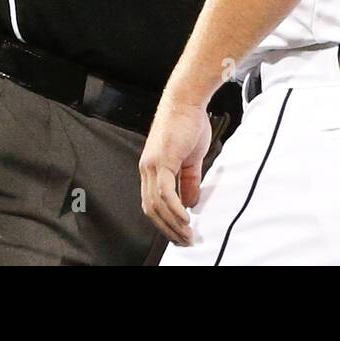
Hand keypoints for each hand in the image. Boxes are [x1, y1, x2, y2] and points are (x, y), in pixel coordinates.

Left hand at [138, 99, 211, 245]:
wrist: (186, 100)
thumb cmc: (188, 123)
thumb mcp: (191, 159)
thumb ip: (190, 181)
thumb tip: (190, 203)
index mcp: (152, 169)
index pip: (153, 203)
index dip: (164, 221)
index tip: (179, 233)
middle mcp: (147, 169)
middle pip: (152, 209)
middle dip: (168, 229)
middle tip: (184, 240)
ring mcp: (152, 165)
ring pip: (157, 204)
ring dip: (172, 223)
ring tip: (188, 234)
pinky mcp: (161, 161)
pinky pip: (166, 192)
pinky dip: (175, 208)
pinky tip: (186, 217)